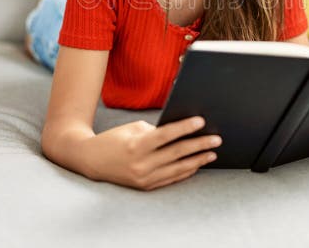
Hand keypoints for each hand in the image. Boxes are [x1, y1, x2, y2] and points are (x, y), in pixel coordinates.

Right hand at [87, 116, 220, 190]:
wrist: (92, 160)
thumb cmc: (114, 139)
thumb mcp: (133, 128)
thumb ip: (156, 131)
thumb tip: (180, 131)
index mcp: (137, 145)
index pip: (166, 135)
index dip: (185, 128)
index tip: (201, 122)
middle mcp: (141, 164)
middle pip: (177, 153)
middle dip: (199, 145)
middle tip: (216, 139)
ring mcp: (144, 178)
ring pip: (177, 169)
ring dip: (197, 160)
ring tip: (212, 153)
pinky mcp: (145, 186)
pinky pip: (171, 179)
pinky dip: (185, 171)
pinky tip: (196, 164)